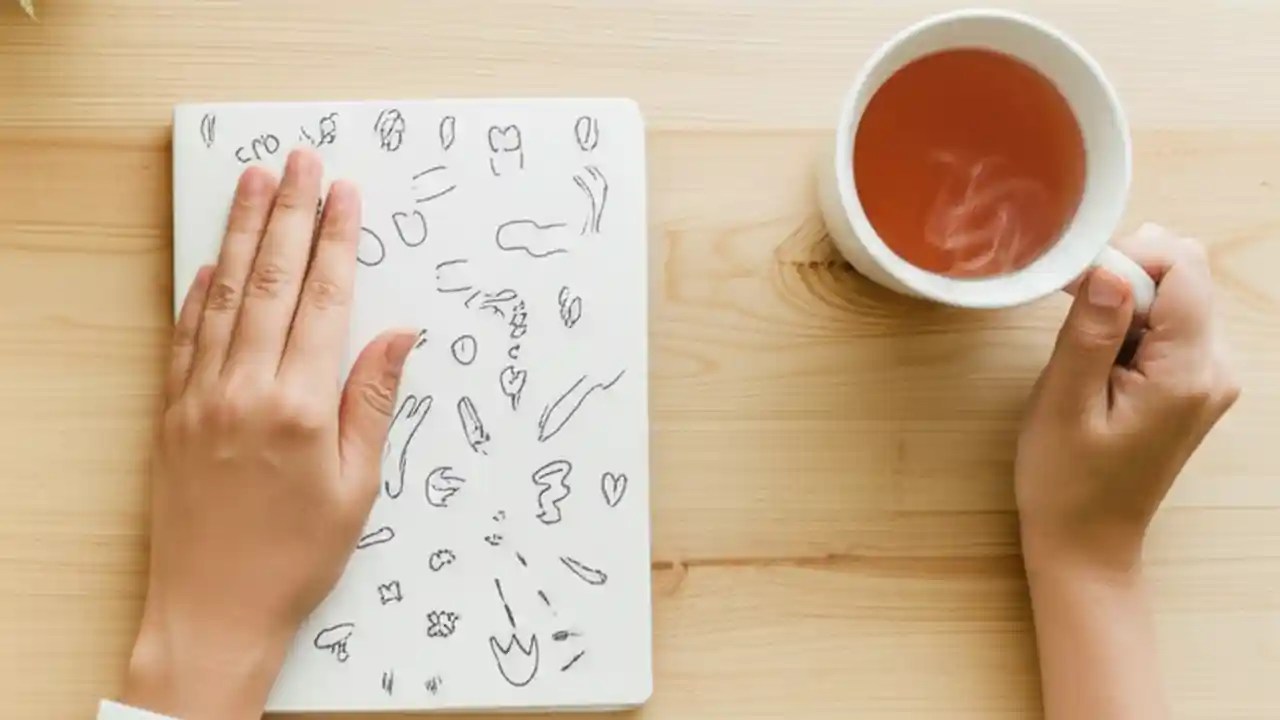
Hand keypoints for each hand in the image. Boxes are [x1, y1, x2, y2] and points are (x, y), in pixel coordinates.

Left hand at [124, 149, 416, 719]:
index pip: (323, 301)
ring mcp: (200, 397)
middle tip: (300, 162)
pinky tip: (211, 260)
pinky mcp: (172, 412)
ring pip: (223, 296)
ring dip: (240, 234)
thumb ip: (373, 401)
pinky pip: (185, 335)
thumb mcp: (357, 486)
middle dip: (289, 214)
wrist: (213, 609)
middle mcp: (245, 390)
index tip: (345, 194)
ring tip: (254, 183)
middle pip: (271, 281)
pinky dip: (199, 291)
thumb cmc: (295, 556)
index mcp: (300, 407)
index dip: (337, 241)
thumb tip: (399, 336)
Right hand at [1016, 223, 1239, 574]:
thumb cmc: (1066, 482)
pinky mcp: (1195, 386)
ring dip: (1128, 301)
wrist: (1087, 542)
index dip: (1130, 256)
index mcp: (1187, 373)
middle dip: (1127, 275)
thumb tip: (1108, 267)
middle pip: (1186, 277)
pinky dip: (1134, 325)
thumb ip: (1091, 331)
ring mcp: (1211, 379)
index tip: (1076, 280)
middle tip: (1072, 308)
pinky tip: (1101, 358)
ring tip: (1084, 343)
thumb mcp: (1063, 403)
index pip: (1184, 269)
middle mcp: (1215, 370)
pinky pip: (1172, 327)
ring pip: (1179, 297)